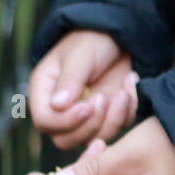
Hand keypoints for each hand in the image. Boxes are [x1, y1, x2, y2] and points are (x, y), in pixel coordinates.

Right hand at [29, 30, 138, 149]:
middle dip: (89, 125)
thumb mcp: (81, 54)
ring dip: (111, 120)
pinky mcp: (104, 118)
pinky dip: (127, 112)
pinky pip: (115, 130)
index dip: (65, 121)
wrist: (119, 34)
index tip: (87, 106)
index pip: (45, 121)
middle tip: (105, 97)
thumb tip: (57, 105)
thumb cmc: (93, 37)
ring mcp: (83, 117)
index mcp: (45, 92)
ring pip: (91, 140)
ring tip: (122, 91)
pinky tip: (129, 85)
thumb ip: (70, 79)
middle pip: (65, 139)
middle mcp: (60, 110)